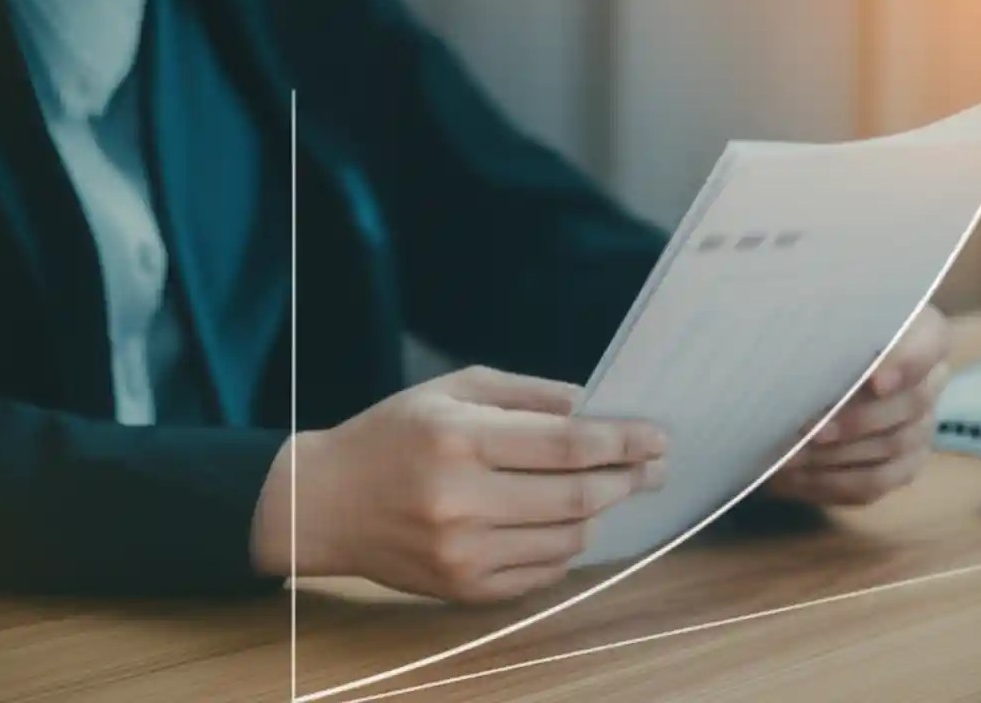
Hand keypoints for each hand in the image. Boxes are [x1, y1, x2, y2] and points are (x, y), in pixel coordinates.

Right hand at [251, 366, 666, 602]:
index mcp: (460, 440)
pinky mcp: (463, 589)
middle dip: (626, 480)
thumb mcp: (452, 390)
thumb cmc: (392, 435)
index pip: (568, 445)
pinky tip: (562, 524)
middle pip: (577, 498)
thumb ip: (525, 394)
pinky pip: (542, 572)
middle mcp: (463, 501)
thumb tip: (590, 405)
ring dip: (598, 514)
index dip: (623, 442)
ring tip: (604, 491)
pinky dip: (564, 547)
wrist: (324, 504)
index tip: (657, 438)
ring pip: (567, 539)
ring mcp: (464, 553)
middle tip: (653, 467)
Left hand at [767, 306, 949, 506]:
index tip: (875, 382)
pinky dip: (830, 483)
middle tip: (805, 427)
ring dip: (835, 455)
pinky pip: (876, 483)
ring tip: (785, 456)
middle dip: (854, 420)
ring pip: (894, 446)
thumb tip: (795, 330)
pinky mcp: (905, 463)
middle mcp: (930, 379)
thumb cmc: (812, 333)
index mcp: (919, 330)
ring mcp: (921, 424)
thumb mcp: (815, 316)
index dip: (907, 363)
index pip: (931, 342)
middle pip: (911, 403)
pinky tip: (788, 479)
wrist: (810, 372)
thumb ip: (818, 325)